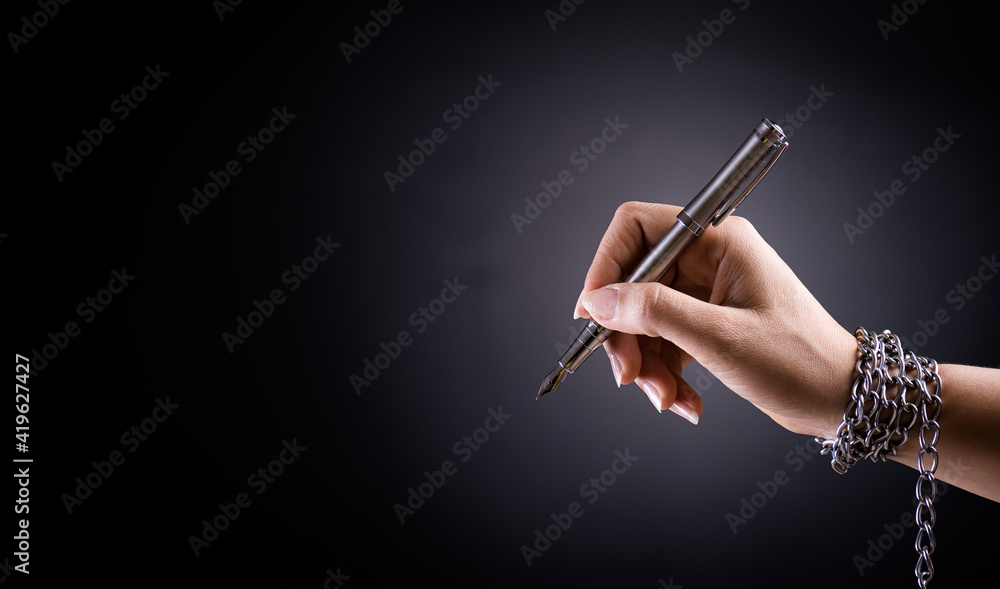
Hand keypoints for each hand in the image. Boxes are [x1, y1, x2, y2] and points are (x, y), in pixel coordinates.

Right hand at [574, 201, 856, 437]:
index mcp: (718, 241)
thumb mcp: (721, 338)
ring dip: (646, 364)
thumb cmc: (800, 361)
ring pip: (643, 318)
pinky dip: (663, 373)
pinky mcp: (706, 320)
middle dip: (627, 334)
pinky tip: (683, 400)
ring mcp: (706, 290)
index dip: (605, 268)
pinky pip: (662, 340)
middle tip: (629, 376)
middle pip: (633, 282)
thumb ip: (655, 313)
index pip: (636, 229)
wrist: (841, 397)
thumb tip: (599, 302)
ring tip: (667, 399)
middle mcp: (708, 258)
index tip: (592, 314)